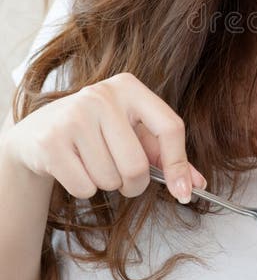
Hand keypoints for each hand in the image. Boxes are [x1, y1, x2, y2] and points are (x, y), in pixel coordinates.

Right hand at [2, 72, 206, 202]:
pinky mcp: (51, 141)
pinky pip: (85, 187)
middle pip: (138, 165)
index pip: (170, 127)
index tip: (185, 192)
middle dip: (134, 184)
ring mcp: (74, 116)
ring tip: (92, 163)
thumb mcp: (132, 134)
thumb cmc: (95, 133)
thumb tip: (196, 183)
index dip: (179, 165)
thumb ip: (166, 156)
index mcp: (129, 87)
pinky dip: (84, 188)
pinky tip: (73, 167)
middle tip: (123, 178)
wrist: (37, 133)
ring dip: (106, 184)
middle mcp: (102, 95)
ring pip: (110, 179)